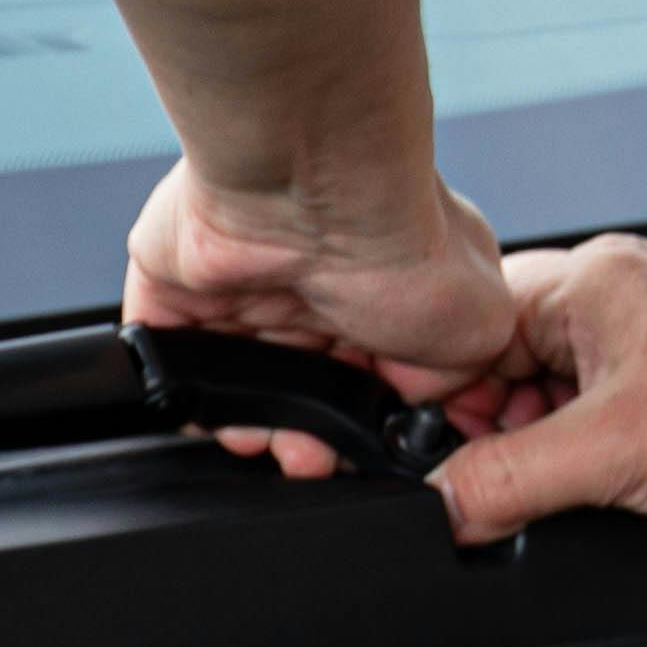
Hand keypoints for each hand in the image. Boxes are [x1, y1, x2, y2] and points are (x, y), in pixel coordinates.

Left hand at [121, 157, 526, 478]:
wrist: (308, 190)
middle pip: (299, 384)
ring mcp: (245, 282)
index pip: (366, 374)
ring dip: (251, 426)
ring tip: (265, 440)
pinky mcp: (178, 283)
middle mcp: (314, 281)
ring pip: (239, 383)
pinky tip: (212, 413)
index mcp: (383, 284)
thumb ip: (450, 376)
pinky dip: (185, 396)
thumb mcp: (476, 326)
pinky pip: (170, 357)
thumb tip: (416, 407)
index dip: (361, 423)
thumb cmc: (396, 235)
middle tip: (310, 456)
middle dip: (305, 435)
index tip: (359, 452)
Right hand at [425, 235, 646, 543]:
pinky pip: (598, 420)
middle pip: (500, 363)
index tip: (428, 447)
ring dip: (544, 447)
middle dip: (491, 426)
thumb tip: (440, 508)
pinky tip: (604, 485)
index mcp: (586, 280)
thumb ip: (506, 479)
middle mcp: (614, 301)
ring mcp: (646, 345)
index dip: (437, 389)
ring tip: (571, 478)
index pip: (465, 323)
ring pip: (549, 396)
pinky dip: (588, 457)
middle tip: (502, 476)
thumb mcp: (610, 451)